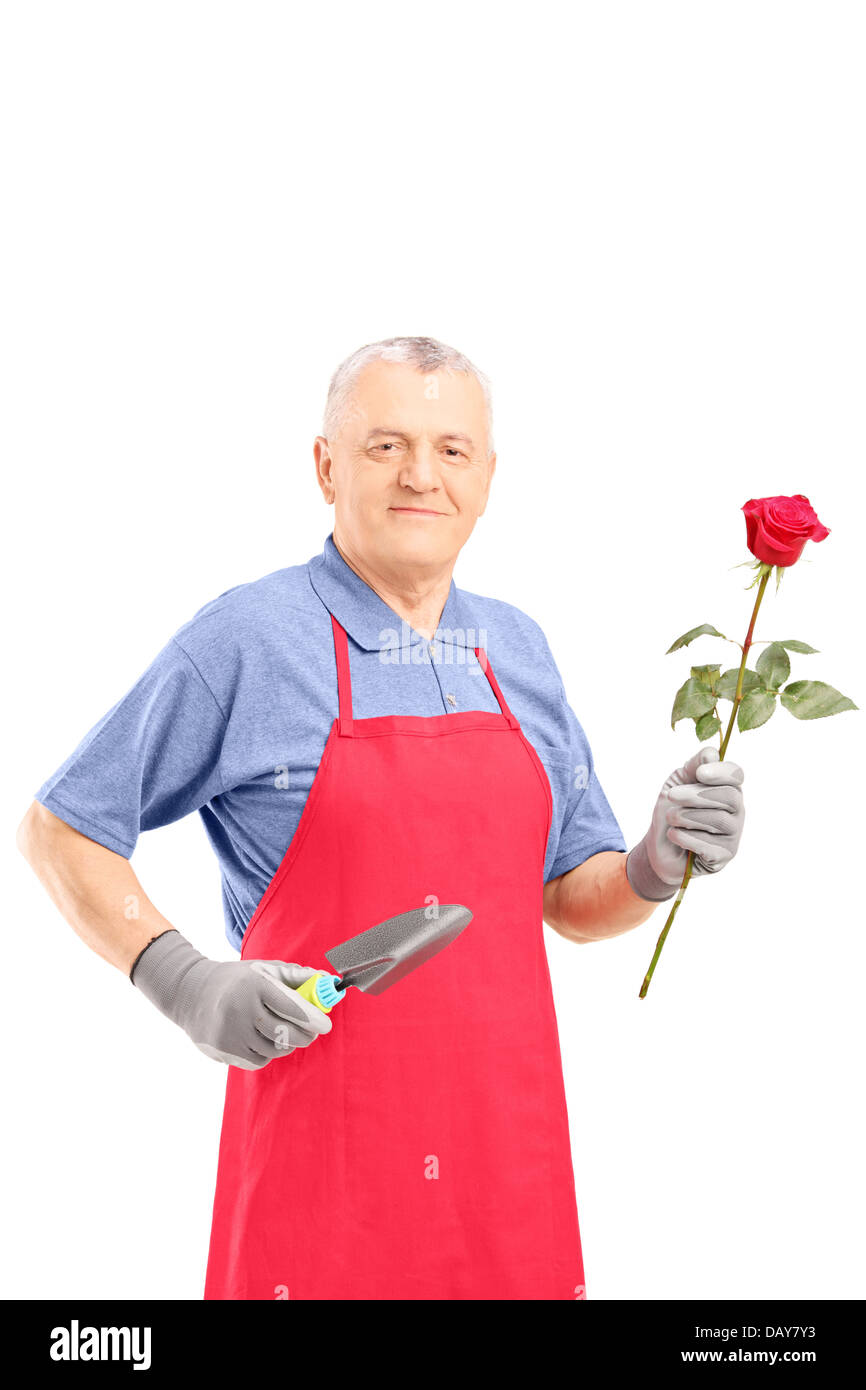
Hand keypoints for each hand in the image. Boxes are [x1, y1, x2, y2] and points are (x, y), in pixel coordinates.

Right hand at [131, 930, 331, 1068]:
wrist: (192, 993)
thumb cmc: (239, 980)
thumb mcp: (265, 970)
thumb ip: (297, 976)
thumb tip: (328, 981)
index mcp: (254, 984)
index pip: (290, 1006)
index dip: (312, 1018)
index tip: (326, 1025)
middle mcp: (240, 1009)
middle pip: (285, 1033)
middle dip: (305, 1035)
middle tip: (312, 1032)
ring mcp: (230, 1032)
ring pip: (274, 1050)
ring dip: (287, 1044)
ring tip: (284, 1031)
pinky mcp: (223, 1051)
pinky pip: (258, 1060)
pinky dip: (267, 1053)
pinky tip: (262, 1039)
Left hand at [626, 747, 744, 900]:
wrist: (658, 846)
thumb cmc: (672, 810)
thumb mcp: (677, 782)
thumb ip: (693, 766)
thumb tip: (711, 753)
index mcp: (726, 788)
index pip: (736, 775)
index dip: (721, 772)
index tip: (699, 773)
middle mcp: (736, 810)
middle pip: (729, 796)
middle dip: (696, 795)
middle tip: (672, 795)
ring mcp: (733, 834)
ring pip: (718, 820)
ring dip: (687, 817)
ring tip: (671, 818)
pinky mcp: (724, 856)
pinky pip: (710, 845)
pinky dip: (686, 838)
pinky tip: (675, 836)